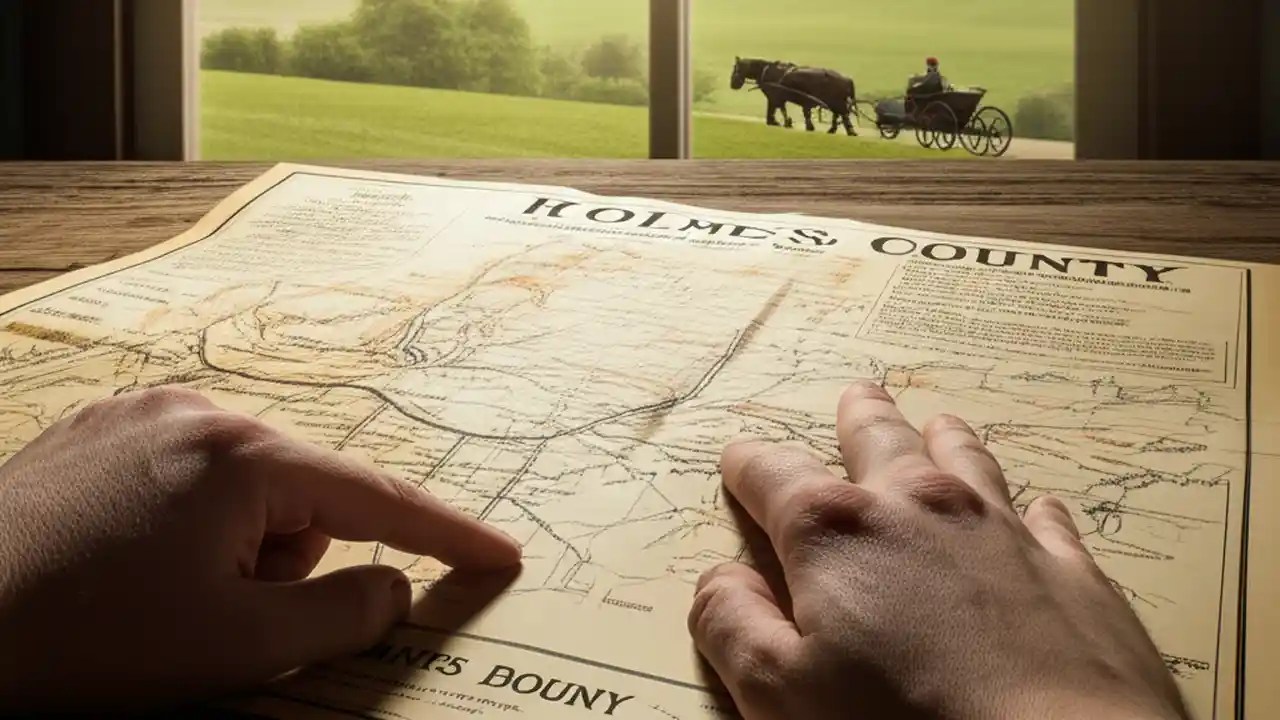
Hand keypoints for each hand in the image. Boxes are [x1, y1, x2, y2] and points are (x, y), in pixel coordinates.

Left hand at [0, 386, 520, 713]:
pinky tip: (134, 564)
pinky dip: (191, 525)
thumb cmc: (84, 639)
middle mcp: (197, 413)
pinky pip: (187, 476)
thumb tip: (392, 587)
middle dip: (291, 560)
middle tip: (226, 614)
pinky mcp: (96, 432)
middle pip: (304, 494)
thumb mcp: (235, 646)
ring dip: (238, 546)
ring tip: (166, 592)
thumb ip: (342, 614)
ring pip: (245, 488)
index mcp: (242, 456)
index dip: (447, 534)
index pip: (377, 499)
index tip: (500, 554)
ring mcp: (140, 414)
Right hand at [689, 381, 1187, 719]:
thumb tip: (720, 580)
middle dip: (859, 418)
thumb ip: (734, 627)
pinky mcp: (1072, 572)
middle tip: (856, 397)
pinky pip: (1046, 518)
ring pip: (967, 459)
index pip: (774, 476)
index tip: (738, 458)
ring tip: (938, 424)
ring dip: (945, 440)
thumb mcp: (780, 694)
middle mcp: (918, 508)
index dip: (748, 465)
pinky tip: (1036, 509)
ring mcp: (1002, 532)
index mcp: (835, 533)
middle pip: (879, 440)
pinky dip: (1032, 509)